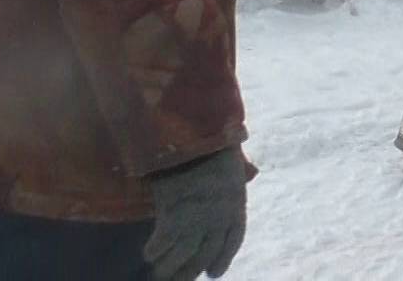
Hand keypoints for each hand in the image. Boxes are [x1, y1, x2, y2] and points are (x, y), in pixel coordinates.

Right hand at [145, 147, 247, 279]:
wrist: (197, 134)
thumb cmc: (214, 144)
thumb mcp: (235, 159)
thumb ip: (240, 171)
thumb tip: (252, 170)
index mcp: (236, 204)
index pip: (233, 239)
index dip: (223, 258)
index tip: (213, 273)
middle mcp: (219, 216)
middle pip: (206, 254)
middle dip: (191, 271)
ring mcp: (196, 216)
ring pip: (184, 254)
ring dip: (170, 267)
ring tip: (160, 273)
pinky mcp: (174, 211)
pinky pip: (165, 241)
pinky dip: (156, 251)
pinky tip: (149, 254)